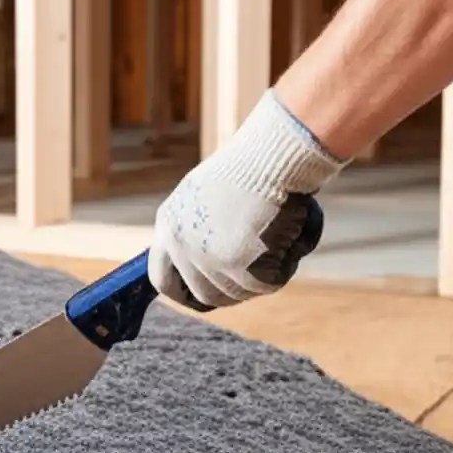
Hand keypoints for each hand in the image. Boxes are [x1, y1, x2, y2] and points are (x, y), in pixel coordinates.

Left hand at [148, 90, 340, 309]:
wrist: (272, 157)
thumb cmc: (249, 167)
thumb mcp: (204, 196)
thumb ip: (197, 231)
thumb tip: (205, 266)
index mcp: (169, 226)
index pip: (162, 280)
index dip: (185, 292)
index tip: (203, 294)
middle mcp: (183, 247)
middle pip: (206, 294)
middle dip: (232, 290)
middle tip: (256, 272)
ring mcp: (211, 261)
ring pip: (240, 292)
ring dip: (261, 275)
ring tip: (278, 238)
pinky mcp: (243, 269)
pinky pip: (267, 284)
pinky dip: (284, 266)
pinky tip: (290, 236)